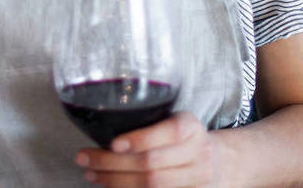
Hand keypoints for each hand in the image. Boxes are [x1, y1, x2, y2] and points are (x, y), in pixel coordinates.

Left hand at [74, 112, 223, 187]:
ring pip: (152, 185)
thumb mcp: (174, 120)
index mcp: (191, 127)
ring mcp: (196, 179)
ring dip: (115, 181)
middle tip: (84, 158)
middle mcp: (198, 154)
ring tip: (91, 173)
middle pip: (153, 163)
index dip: (140, 139)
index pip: (169, 133)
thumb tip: (102, 125)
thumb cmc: (184, 137)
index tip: (113, 143)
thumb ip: (150, 121)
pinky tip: (109, 185)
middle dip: (113, 163)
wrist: (218, 163)